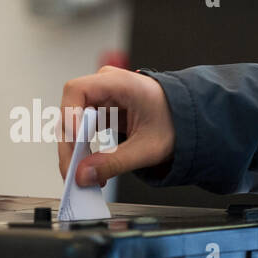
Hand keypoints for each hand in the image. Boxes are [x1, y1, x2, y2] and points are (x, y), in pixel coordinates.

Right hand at [57, 66, 174, 186]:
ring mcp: (101, 98)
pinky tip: (88, 167)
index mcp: (120, 82)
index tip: (75, 144)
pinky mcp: (101, 112)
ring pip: (73, 123)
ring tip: (81, 174)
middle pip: (70, 111)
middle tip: (73, 172)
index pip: (77, 90)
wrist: (188, 119)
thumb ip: (114, 162)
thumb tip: (83, 174)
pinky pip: (82, 130)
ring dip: (73, 150)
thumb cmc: (175, 121)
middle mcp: (105, 85)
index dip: (70, 117)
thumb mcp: (148, 147)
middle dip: (69, 145)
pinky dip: (82, 150)